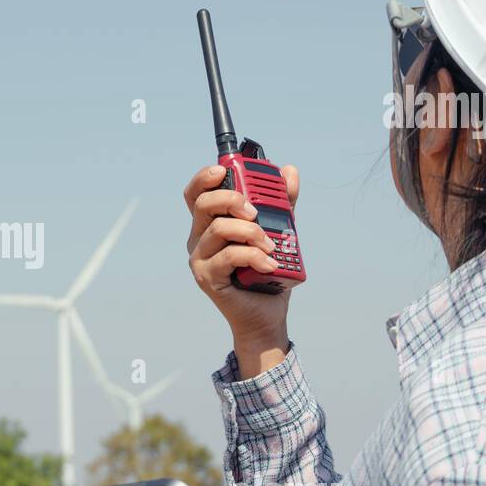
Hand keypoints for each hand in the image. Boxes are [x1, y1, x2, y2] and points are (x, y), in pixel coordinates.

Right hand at [184, 163, 299, 377]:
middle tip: (256, 212)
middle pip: (203, 204)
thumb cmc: (267, 272)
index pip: (196, 194)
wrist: (267, 314)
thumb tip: (289, 171)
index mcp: (210, 224)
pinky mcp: (207, 277)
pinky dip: (253, 256)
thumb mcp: (278, 231)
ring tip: (271, 246)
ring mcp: (200, 259)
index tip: (223, 170)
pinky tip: (269, 264)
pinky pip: (228, 256)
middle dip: (231, 199)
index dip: (204, 177)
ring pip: (218, 228)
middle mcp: (199, 239)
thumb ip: (281, 203)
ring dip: (250, 232)